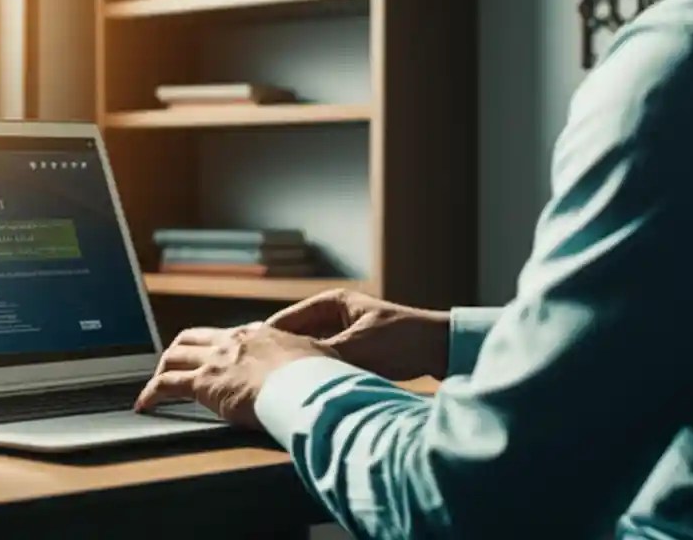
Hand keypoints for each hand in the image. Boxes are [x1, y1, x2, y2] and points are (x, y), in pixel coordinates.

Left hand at [134, 323, 337, 427]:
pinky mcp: (203, 383)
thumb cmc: (320, 378)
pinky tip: (144, 405)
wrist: (306, 384)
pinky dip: (150, 393)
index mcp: (263, 335)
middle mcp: (235, 341)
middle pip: (195, 337)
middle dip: (181, 349)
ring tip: (155, 384)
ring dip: (163, 367)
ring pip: (175, 354)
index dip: (221, 347)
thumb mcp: (323, 362)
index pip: (233, 336)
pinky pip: (166, 384)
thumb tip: (331, 369)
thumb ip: (316, 363)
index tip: (219, 358)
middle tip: (174, 364)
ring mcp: (217, 359)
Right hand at [266, 289, 448, 379]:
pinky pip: (325, 362)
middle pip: (295, 335)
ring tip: (277, 385)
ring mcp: (344, 332)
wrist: (443, 349)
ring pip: (309, 351)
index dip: (267, 340)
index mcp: (333, 302)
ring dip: (299, 366)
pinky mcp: (354, 351)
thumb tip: (291, 369)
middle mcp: (335, 314)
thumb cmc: (404, 340)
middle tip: (258, 375)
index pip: (287, 320)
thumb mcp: (358, 348)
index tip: (249, 360)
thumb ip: (323, 356)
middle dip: (280, 355)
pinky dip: (315, 372)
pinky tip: (305, 389)